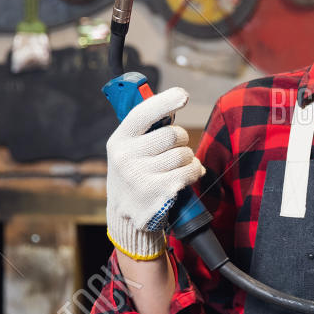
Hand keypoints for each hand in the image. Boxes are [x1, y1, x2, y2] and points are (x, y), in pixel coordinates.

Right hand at [106, 86, 205, 259]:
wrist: (126, 218)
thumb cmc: (134, 176)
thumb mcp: (128, 151)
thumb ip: (144, 130)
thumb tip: (173, 104)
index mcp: (118, 140)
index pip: (143, 113)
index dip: (165, 101)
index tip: (182, 96)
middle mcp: (126, 157)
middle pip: (172, 135)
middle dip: (181, 140)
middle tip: (176, 149)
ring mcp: (141, 176)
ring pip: (184, 153)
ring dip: (188, 159)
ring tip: (177, 166)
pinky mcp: (159, 192)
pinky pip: (190, 171)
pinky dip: (194, 171)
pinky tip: (186, 176)